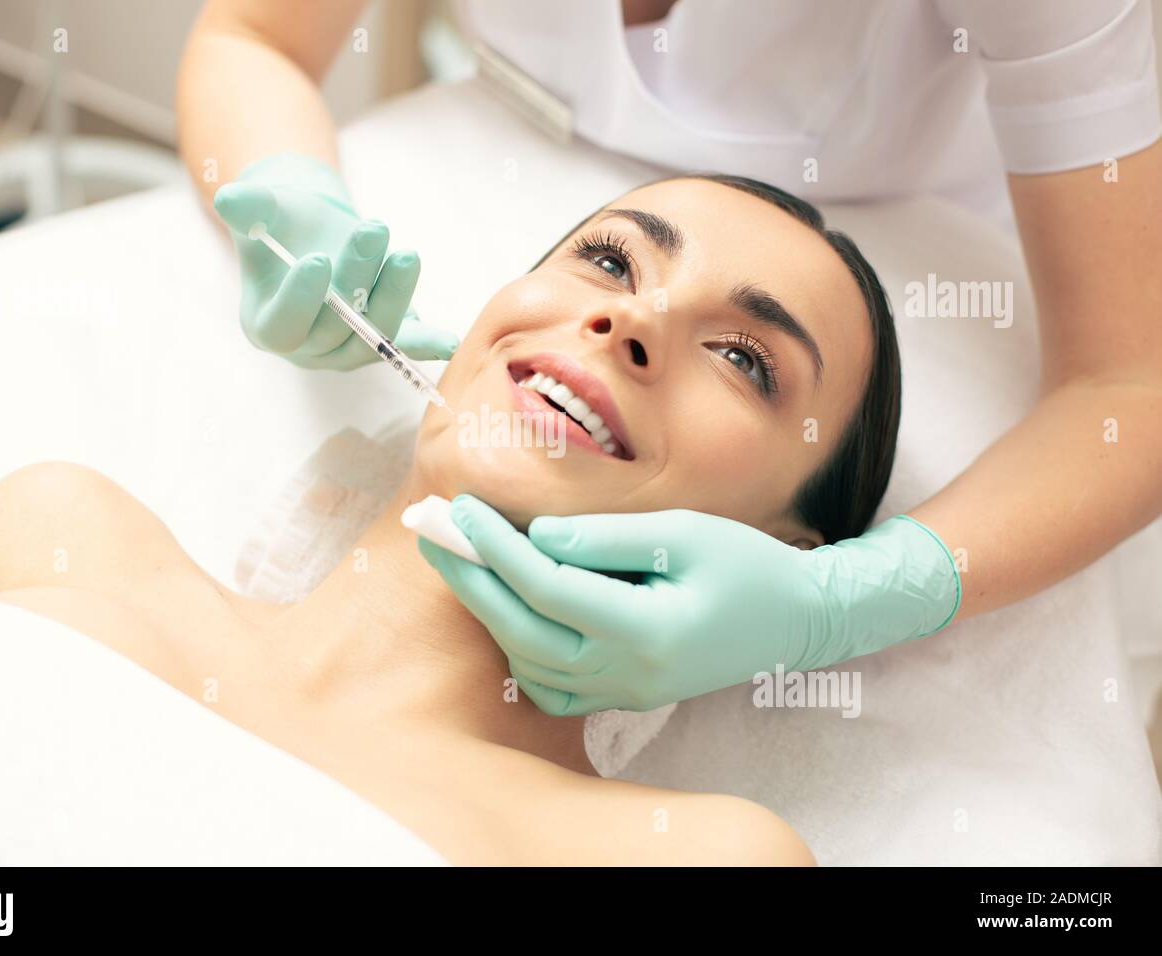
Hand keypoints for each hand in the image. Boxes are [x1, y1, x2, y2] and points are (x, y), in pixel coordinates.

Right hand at [213, 153, 458, 369]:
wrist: (314, 230)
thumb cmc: (282, 223)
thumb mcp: (262, 210)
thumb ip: (248, 207)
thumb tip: (230, 198)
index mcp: (266, 326)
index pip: (282, 325)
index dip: (300, 298)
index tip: (318, 259)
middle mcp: (307, 349)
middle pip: (335, 327)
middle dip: (356, 278)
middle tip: (373, 229)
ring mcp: (346, 351)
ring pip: (373, 334)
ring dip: (392, 296)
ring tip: (406, 255)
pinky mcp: (382, 341)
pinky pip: (404, 346)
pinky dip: (426, 343)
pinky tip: (449, 341)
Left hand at [418, 495, 960, 715]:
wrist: (795, 622)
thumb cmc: (747, 567)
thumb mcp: (685, 533)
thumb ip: (606, 538)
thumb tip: (536, 538)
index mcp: (646, 629)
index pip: (546, 587)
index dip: (495, 548)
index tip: (461, 509)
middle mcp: (627, 673)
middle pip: (522, 630)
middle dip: (470, 579)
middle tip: (431, 533)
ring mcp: (623, 693)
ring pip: (529, 662)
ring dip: (488, 610)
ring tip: (461, 559)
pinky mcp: (622, 696)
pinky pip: (551, 687)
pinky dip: (519, 649)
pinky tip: (508, 607)